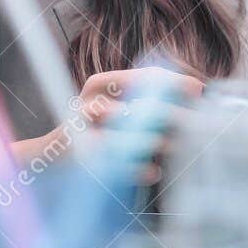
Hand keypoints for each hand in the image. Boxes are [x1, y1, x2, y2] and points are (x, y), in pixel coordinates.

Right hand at [14, 67, 203, 182]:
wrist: (49, 156)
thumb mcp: (116, 106)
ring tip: (178, 148)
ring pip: (128, 132)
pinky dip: (139, 168)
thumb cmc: (95, 129)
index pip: (143, 77)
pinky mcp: (79, 157)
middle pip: (141, 103)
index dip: (174, 82)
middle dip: (173, 115)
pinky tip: (154, 171)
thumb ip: (148, 98)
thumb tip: (196, 91)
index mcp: (101, 84)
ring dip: (160, 142)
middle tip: (197, 125)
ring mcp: (82, 129)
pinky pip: (116, 162)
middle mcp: (90, 102)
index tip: (198, 89)